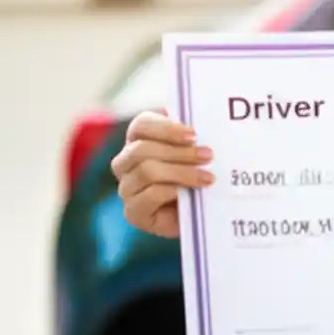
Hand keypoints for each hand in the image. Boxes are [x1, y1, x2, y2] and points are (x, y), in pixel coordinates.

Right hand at [110, 111, 214, 238]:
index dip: (166, 128)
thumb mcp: (196, 151)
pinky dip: (173, 191)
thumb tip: (202, 120)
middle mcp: (125, 162)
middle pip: (142, 149)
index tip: (194, 135)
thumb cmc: (197, 174)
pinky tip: (191, 193)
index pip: (141, 125)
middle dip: (179, 152)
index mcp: (138, 139)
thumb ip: (192, 137)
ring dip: (182, 172)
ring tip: (208, 177)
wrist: (199, 214)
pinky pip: (150, 195)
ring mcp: (126, 188)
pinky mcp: (133, 212)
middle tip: (208, 156)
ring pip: (147, 171)